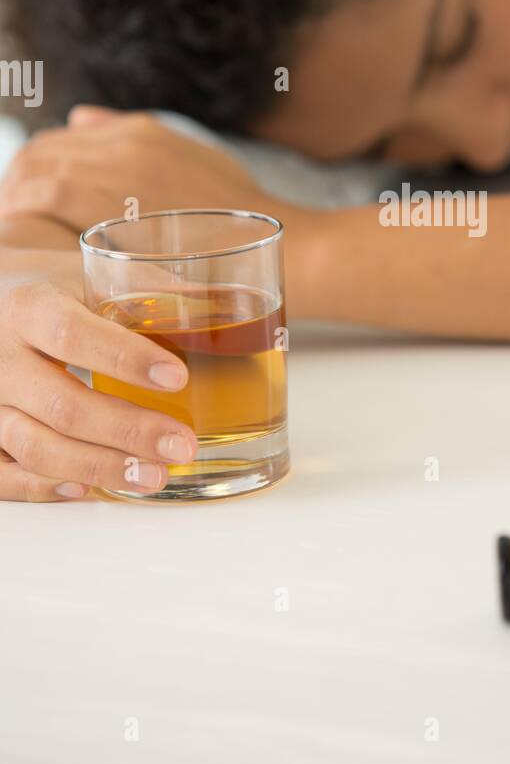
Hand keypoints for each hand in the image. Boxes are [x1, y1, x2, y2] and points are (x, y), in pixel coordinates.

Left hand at [0, 106, 266, 232]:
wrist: (285, 244)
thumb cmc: (243, 215)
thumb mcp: (196, 159)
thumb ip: (137, 138)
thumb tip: (78, 117)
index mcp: (142, 130)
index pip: (63, 138)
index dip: (40, 169)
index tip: (36, 203)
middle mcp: (122, 143)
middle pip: (39, 152)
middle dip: (18, 186)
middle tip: (19, 222)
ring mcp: (114, 174)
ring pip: (32, 173)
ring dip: (14, 202)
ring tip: (16, 235)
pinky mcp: (108, 212)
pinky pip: (39, 202)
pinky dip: (21, 218)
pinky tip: (25, 244)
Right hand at [0, 275, 197, 501]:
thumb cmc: (52, 291)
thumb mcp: (91, 275)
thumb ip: (152, 290)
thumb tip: (231, 303)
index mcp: (28, 305)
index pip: (71, 334)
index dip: (124, 358)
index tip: (178, 377)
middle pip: (61, 404)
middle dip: (127, 431)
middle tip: (182, 445)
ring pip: (33, 445)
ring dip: (99, 466)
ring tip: (155, 476)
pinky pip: (0, 474)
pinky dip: (42, 487)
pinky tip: (88, 489)